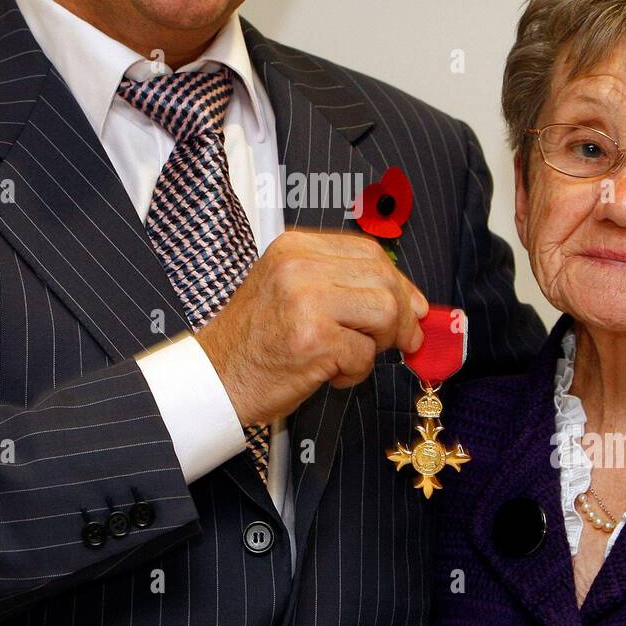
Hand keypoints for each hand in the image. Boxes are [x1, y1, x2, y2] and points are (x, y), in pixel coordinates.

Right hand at [194, 230, 427, 426]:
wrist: (214, 378)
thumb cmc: (253, 341)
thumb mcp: (290, 291)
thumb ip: (342, 284)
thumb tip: (410, 300)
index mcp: (295, 247)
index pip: (369, 252)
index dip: (399, 282)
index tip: (412, 307)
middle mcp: (298, 266)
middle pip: (383, 279)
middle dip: (401, 316)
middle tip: (398, 341)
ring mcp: (305, 300)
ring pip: (384, 311)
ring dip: (377, 343)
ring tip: (351, 356)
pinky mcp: (312, 338)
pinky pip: (364, 353)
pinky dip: (355, 371)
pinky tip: (330, 373)